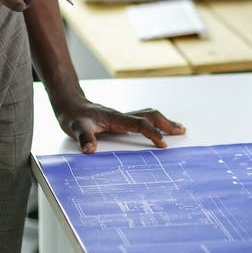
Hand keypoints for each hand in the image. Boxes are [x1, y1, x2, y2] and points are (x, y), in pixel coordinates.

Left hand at [55, 96, 186, 153]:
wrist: (69, 103)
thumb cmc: (72, 115)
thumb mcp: (75, 127)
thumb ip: (83, 137)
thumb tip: (89, 149)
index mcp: (115, 118)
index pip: (139, 124)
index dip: (152, 133)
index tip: (163, 144)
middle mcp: (122, 116)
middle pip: (150, 115)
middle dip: (167, 123)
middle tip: (182, 132)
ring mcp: (122, 117)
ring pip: (148, 115)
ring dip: (164, 121)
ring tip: (178, 128)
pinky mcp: (120, 120)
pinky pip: (143, 119)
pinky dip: (155, 122)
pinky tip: (158, 128)